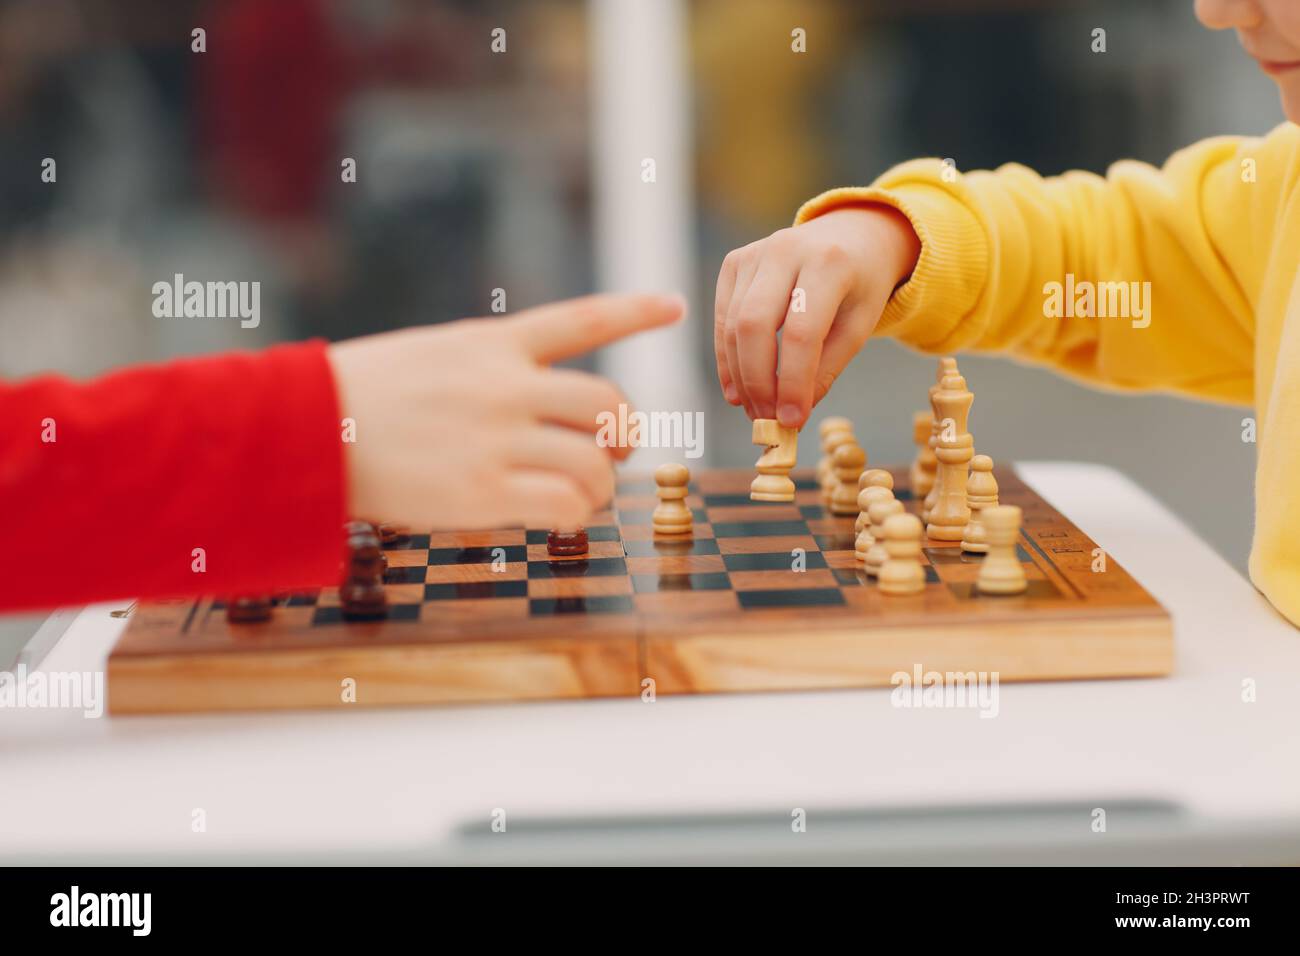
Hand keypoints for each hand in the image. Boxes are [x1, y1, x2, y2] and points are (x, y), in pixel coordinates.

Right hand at [329, 293, 683, 529]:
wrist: (300, 430)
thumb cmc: (359, 398)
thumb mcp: (431, 356)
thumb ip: (489, 369)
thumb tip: (540, 400)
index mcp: (492, 344)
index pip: (582, 320)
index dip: (636, 312)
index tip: (675, 306)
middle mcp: (506, 385)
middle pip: (611, 403)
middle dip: (623, 434)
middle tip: (611, 453)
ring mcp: (497, 439)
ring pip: (597, 462)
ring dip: (601, 486)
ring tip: (583, 495)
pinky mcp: (482, 492)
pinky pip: (566, 507)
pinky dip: (575, 517)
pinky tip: (560, 518)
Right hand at [714, 205, 919, 426]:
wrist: (851, 236)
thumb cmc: (859, 286)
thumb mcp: (859, 325)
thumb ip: (827, 368)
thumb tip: (792, 413)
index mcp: (829, 262)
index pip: (801, 332)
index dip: (793, 381)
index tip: (793, 420)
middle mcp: (786, 249)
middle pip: (754, 325)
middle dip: (758, 380)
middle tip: (767, 418)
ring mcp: (755, 253)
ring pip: (733, 324)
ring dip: (740, 376)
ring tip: (756, 410)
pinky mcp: (735, 262)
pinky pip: (723, 317)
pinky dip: (727, 358)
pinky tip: (738, 389)